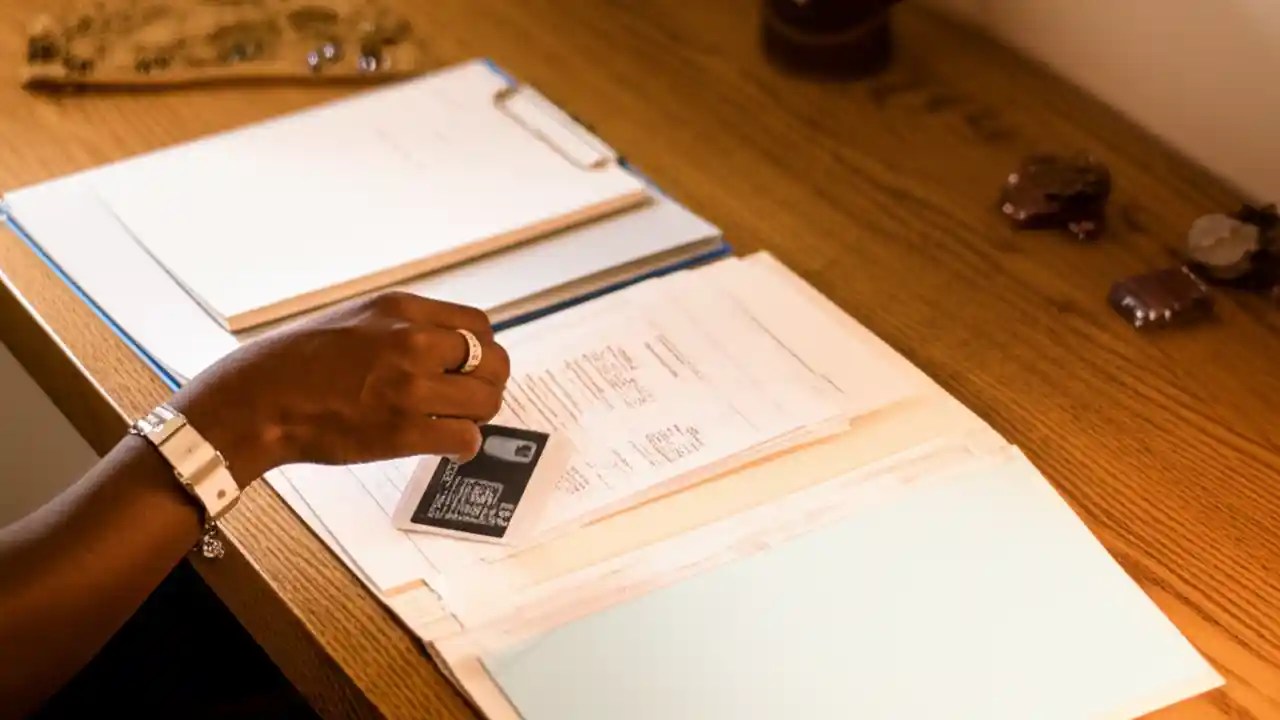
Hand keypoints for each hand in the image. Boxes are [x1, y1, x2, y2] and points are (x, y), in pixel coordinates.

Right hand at [168, 292, 510, 486]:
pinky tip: (450, 447)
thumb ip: (402, 326)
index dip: (483, 350)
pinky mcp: (404, 431)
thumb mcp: (354, 316)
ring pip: (485, 401)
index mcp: (401, 309)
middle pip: (493, 361)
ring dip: (479, 416)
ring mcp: (410, 388)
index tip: (472, 367)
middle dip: (490, 383)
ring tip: (459, 422)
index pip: (479, 325)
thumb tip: (447, 345)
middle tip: (473, 399)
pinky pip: (465, 437)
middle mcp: (412, 342)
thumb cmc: (296, 362)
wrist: (257, 401)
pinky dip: (465, 446)